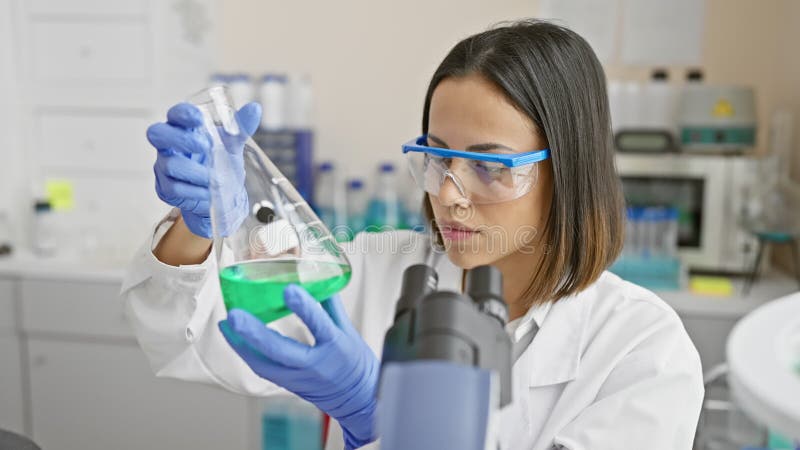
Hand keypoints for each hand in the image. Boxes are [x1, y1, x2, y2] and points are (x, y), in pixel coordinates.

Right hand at [146, 102, 260, 237]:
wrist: (223, 197)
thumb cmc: (221, 163)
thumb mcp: (232, 145)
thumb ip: (240, 127)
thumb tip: (255, 108)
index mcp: (184, 129)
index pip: (175, 114)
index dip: (182, 114)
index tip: (199, 118)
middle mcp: (169, 146)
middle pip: (157, 133)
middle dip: (181, 139)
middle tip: (207, 147)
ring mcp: (164, 166)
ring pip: (170, 164)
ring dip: (196, 171)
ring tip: (214, 177)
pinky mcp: (165, 188)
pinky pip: (175, 188)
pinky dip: (196, 190)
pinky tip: (208, 192)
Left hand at [219, 286, 378, 449]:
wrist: (357, 399)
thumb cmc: (355, 364)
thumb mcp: (350, 331)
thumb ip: (332, 305)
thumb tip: (318, 278)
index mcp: (335, 347)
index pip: (319, 325)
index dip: (304, 308)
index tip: (289, 290)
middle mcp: (314, 364)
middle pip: (280, 350)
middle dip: (254, 333)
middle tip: (236, 315)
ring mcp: (298, 377)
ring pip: (264, 363)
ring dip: (242, 344)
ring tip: (227, 324)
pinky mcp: (287, 383)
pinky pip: (262, 368)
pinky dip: (246, 353)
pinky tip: (235, 339)